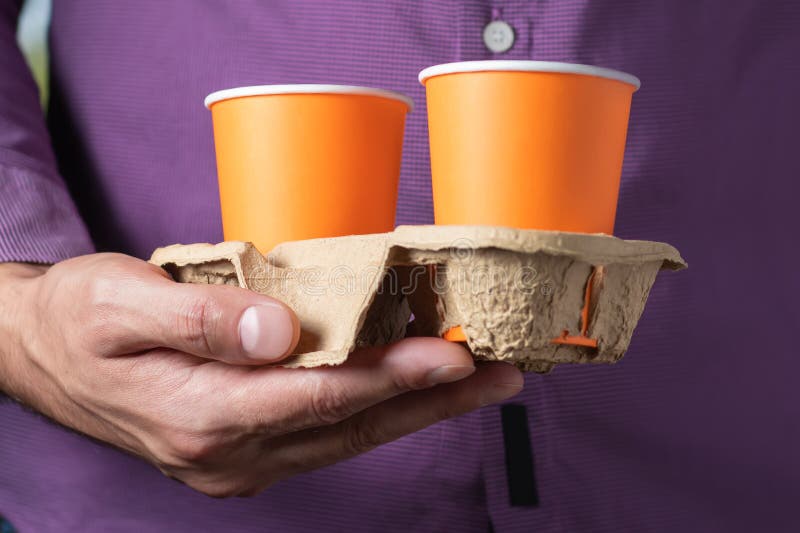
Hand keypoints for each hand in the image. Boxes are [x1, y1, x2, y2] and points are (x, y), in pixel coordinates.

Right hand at [0, 253, 522, 496]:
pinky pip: (325, 434)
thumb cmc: (78, 319)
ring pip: (347, 438)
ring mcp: (238, 462)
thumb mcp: (119, 302)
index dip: (392, 376)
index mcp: (200, 416)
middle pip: (350, 427)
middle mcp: (227, 454)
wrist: (42, 357)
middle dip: (430, 401)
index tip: (455, 354)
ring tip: (478, 383)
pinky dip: (376, 410)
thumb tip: (278, 330)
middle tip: (501, 374)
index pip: (319, 397)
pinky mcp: (245, 451)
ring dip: (415, 410)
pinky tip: (411, 389)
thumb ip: (201, 318)